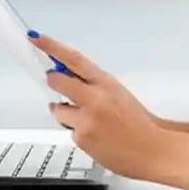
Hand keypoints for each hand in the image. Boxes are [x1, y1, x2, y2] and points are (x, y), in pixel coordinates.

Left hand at [27, 31, 171, 179]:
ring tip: (90, 121)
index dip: (52, 47)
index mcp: (106, 83)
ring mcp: (86, 119)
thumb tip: (70, 76)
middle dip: (53, 81)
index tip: (36, 39)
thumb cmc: (139, 123)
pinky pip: (69, 130)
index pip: (74, 59)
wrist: (152, 150)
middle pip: (57, 81)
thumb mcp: (119, 94)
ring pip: (58, 109)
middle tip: (57, 83)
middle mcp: (94, 98)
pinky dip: (78, 131)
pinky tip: (96, 136)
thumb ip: (94, 84)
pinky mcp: (81, 138)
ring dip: (66, 113)